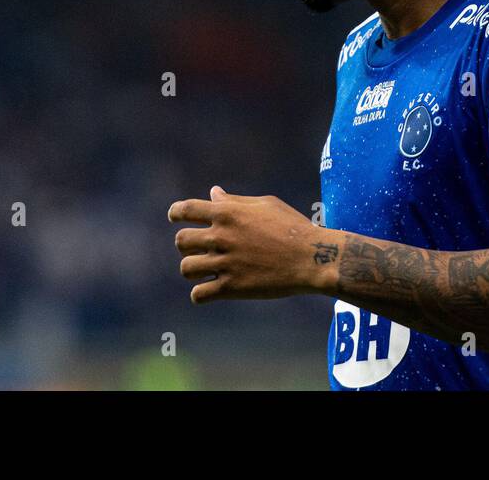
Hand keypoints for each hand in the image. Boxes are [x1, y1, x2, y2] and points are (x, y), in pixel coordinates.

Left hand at [168, 186, 339, 303]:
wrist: (312, 258)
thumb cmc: (293, 227)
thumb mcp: (266, 205)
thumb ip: (236, 201)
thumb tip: (214, 193)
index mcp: (227, 213)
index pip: (185, 209)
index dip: (176, 213)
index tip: (176, 219)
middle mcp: (221, 236)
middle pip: (181, 241)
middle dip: (187, 245)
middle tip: (201, 249)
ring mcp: (225, 262)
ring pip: (186, 268)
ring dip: (194, 269)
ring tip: (206, 271)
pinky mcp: (232, 288)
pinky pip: (198, 295)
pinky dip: (200, 295)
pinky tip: (211, 291)